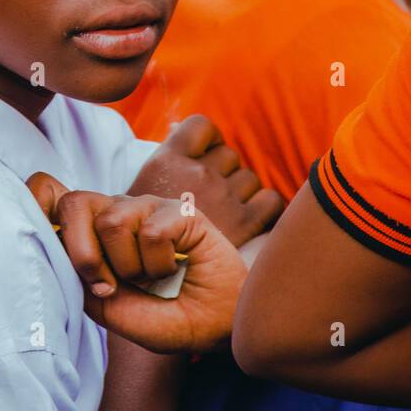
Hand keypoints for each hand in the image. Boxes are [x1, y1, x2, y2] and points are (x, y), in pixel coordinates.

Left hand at [27, 174, 244, 353]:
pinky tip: (175, 268)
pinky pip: (152, 232)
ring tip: (150, 278)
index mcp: (94, 232)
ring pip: (113, 222)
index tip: (32, 220)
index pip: (54, 194)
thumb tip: (58, 251)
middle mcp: (117, 212)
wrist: (213, 325)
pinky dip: (160, 263)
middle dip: (83, 253)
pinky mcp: (179, 211)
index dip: (37, 197)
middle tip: (107, 286)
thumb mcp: (110, 308)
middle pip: (75, 203)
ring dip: (130, 266)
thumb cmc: (163, 316)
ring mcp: (148, 208)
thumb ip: (81, 281)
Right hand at [127, 115, 282, 246]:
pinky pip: (270, 201)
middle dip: (223, 173)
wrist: (151, 284)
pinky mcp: (244, 222)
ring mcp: (222, 196)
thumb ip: (163, 161)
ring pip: (249, 178)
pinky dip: (263, 208)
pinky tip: (248, 222)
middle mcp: (196, 174)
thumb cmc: (141, 240)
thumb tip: (175, 126)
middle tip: (211, 198)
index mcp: (167, 161)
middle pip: (228, 155)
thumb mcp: (140, 194)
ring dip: (240, 193)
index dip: (208, 138)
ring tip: (224, 215)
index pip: (201, 126)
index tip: (204, 156)